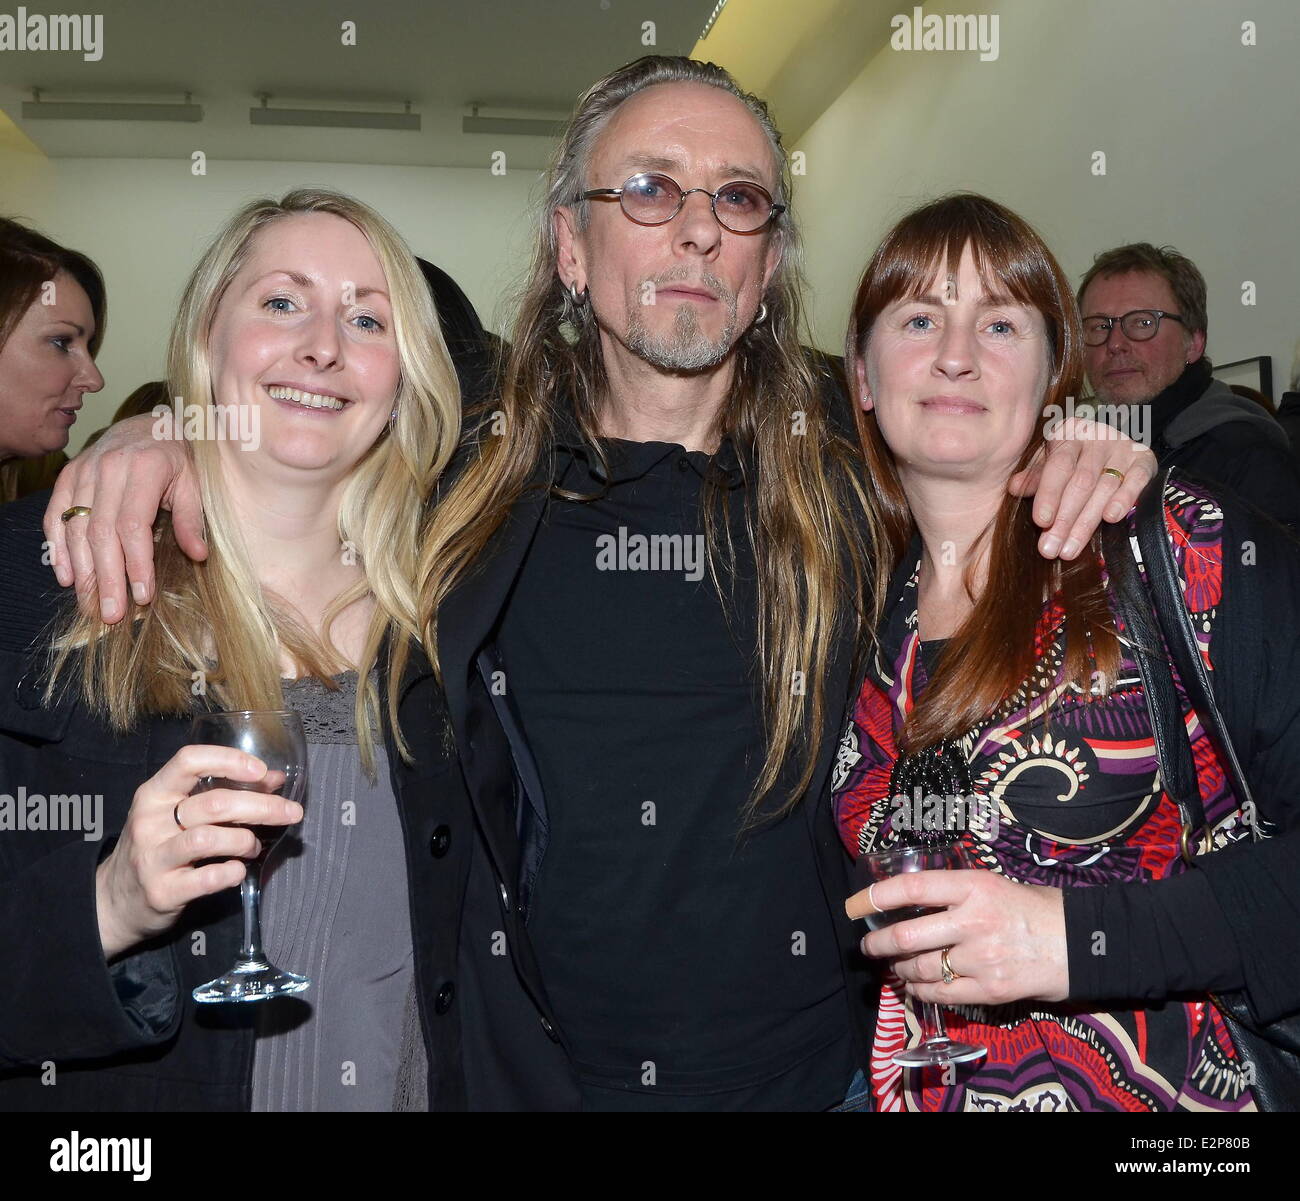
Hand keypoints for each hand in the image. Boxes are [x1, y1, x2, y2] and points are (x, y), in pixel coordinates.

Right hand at [43, 413, 205, 624]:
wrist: (154, 421)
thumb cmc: (181, 456)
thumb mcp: (196, 481)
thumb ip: (192, 517)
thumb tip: (198, 555)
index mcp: (143, 468)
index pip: (133, 526)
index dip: (136, 564)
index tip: (142, 596)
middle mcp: (107, 468)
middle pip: (101, 533)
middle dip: (106, 578)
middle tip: (112, 614)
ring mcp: (83, 471)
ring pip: (76, 528)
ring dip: (82, 570)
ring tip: (91, 604)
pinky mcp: (69, 475)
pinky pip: (56, 515)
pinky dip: (58, 547)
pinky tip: (66, 576)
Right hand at [94, 745, 301, 960]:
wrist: (114, 901)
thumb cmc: (157, 847)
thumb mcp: (178, 813)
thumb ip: (224, 792)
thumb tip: (274, 778)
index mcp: (154, 793)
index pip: (189, 760)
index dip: (228, 760)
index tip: (261, 771)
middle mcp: (150, 821)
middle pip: (214, 803)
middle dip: (262, 806)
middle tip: (292, 812)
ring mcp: (153, 857)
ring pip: (210, 839)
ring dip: (245, 840)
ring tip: (254, 847)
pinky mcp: (162, 891)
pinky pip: (207, 879)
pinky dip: (232, 872)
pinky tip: (238, 871)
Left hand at [845, 869, 1068, 1005]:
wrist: (1080, 943)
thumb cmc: (1034, 907)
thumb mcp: (994, 884)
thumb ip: (955, 893)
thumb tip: (910, 900)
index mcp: (974, 886)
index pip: (912, 888)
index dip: (876, 896)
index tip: (854, 905)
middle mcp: (973, 921)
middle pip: (907, 935)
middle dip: (879, 943)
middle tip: (869, 946)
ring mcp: (981, 958)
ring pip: (920, 968)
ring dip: (900, 969)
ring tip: (895, 966)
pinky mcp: (990, 990)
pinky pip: (941, 993)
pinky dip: (920, 990)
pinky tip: (914, 986)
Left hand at [1008, 416, 1155, 559]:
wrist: (1112, 443)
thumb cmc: (1071, 458)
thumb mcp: (1048, 463)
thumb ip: (1034, 477)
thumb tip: (1014, 488)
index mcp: (1067, 433)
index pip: (1058, 466)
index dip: (1049, 495)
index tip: (1041, 522)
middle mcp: (1096, 436)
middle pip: (1080, 482)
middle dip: (1065, 519)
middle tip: (1051, 548)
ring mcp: (1122, 447)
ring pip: (1105, 487)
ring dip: (1087, 522)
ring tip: (1070, 549)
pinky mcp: (1144, 458)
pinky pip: (1137, 479)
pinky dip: (1124, 499)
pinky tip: (1111, 518)